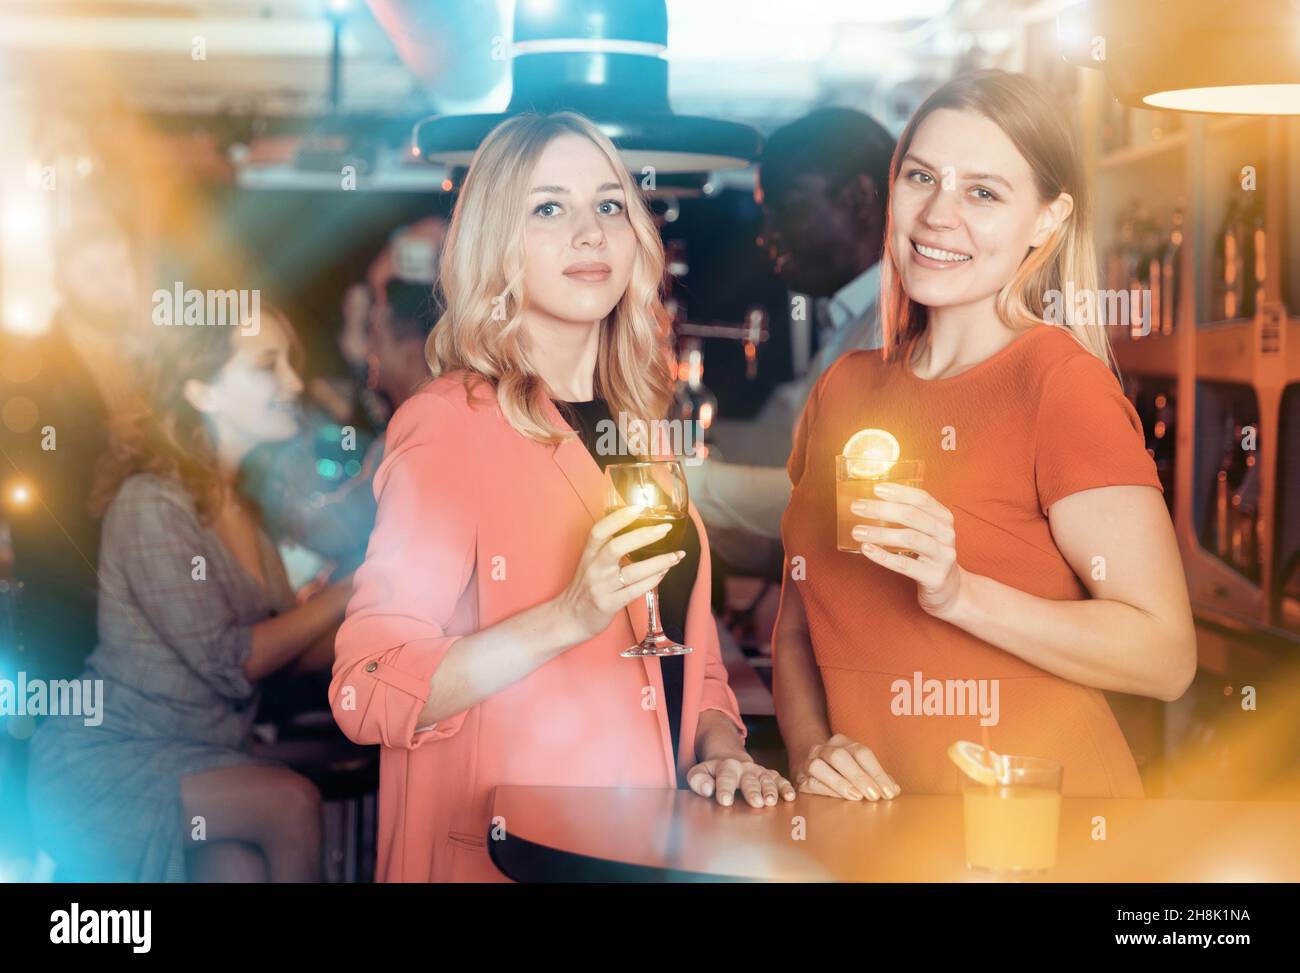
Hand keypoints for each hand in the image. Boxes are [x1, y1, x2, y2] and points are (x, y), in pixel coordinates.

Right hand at [552, 505, 684, 644]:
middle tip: (665, 528)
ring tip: (677, 555)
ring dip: (658, 562)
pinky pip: (635, 591)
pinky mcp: (609, 604)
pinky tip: (664, 573)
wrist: (571, 617)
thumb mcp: (591, 562)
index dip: (619, 518)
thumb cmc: (586, 585)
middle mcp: (594, 568)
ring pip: (632, 572)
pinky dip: (652, 581)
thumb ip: (608, 546)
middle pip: (617, 547)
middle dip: (643, 536)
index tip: (639, 507)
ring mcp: (602, 587)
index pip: (600, 530)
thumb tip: (640, 528)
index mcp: (589, 553)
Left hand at [687, 754, 795, 807]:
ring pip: (766, 779)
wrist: (729, 759)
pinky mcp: (769, 775)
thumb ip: (697, 779)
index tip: (724, 801)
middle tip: (756, 802)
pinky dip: (785, 787)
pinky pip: (779, 780)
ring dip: (770, 790)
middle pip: (749, 779)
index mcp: (725, 767)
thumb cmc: (713, 772)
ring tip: (771, 801)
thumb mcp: (700, 772)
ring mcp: (758, 771)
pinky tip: (790, 797)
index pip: (724, 777)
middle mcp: (744, 768)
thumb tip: (707, 789)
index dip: (724, 788)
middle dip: (752, 790)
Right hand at [791, 733, 899, 800]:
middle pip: (840, 756)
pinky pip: (810, 782)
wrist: (806, 765)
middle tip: (874, 796)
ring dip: (840, 783)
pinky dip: (825, 790)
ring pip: (819, 767)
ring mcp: (808, 762)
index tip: (888, 792)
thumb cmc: (840, 770)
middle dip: (859, 776)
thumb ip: (876, 777)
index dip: (877, 772)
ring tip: (857, 797)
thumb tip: (894, 789)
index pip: (862, 752)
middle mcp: (823, 748)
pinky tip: (839, 800)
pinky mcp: (799, 778)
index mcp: (842, 742)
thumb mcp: (858, 768)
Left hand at [850, 481, 964, 618]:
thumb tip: (871, 501)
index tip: (875, 488)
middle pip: (912, 516)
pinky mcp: (934, 577)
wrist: (949, 588)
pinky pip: (905, 565)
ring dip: (879, 533)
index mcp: (944, 518)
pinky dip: (883, 556)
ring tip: (856, 531)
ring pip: (909, 539)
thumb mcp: (926, 532)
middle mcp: (946, 534)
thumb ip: (908, 517)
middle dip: (881, 509)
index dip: (899, 492)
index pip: (922, 498)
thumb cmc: (929, 555)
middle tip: (856, 507)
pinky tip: (866, 549)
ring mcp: (943, 556)